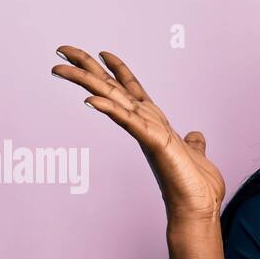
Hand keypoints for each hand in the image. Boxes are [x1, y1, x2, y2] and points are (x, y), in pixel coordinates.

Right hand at [51, 46, 224, 221]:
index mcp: (155, 123)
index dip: (119, 69)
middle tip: (61, 49)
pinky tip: (90, 100)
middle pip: (111, 88)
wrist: (199, 210)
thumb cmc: (196, 187)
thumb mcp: (195, 154)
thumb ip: (193, 143)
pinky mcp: (154, 142)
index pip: (132, 89)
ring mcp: (147, 132)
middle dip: (86, 67)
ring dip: (86, 82)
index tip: (103, 52)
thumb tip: (196, 136)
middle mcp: (146, 124)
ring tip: (60, 67)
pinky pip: (129, 121)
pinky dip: (111, 110)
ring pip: (111, 99)